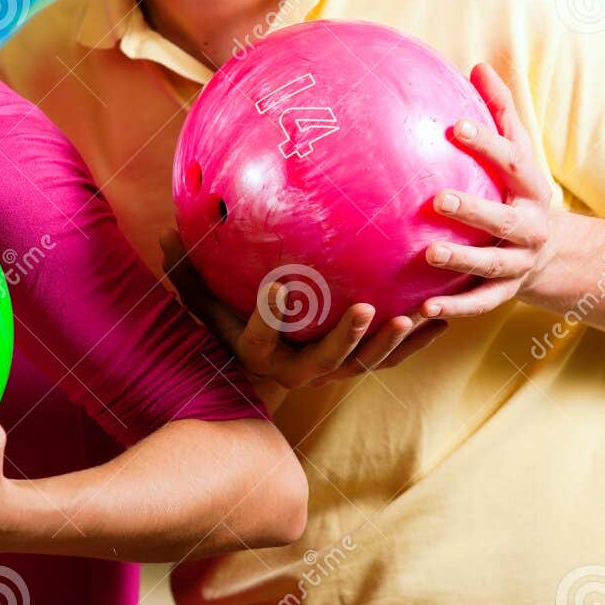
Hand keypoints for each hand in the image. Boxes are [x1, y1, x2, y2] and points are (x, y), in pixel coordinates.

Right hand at [160, 234, 447, 388]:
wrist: (256, 368)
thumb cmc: (228, 323)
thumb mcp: (203, 300)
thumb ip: (187, 271)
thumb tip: (164, 230)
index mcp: (257, 353)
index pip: (260, 337)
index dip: (269, 315)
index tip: (279, 287)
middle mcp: (295, 371)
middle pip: (324, 361)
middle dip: (347, 338)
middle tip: (366, 310)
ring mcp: (330, 373)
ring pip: (363, 365)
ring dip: (389, 344)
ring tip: (411, 317)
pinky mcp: (355, 368)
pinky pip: (389, 360)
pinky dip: (414, 343)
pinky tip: (440, 319)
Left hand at [418, 63, 552, 318]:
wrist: (553, 252)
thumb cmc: (517, 190)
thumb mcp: (517, 153)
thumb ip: (499, 113)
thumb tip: (476, 66)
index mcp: (530, 188)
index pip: (512, 162)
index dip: (487, 144)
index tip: (454, 128)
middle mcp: (528, 227)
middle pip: (504, 220)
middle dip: (473, 210)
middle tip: (437, 198)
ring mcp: (518, 263)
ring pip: (491, 266)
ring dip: (460, 262)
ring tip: (428, 256)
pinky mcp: (503, 293)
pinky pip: (478, 304)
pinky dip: (454, 309)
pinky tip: (422, 310)